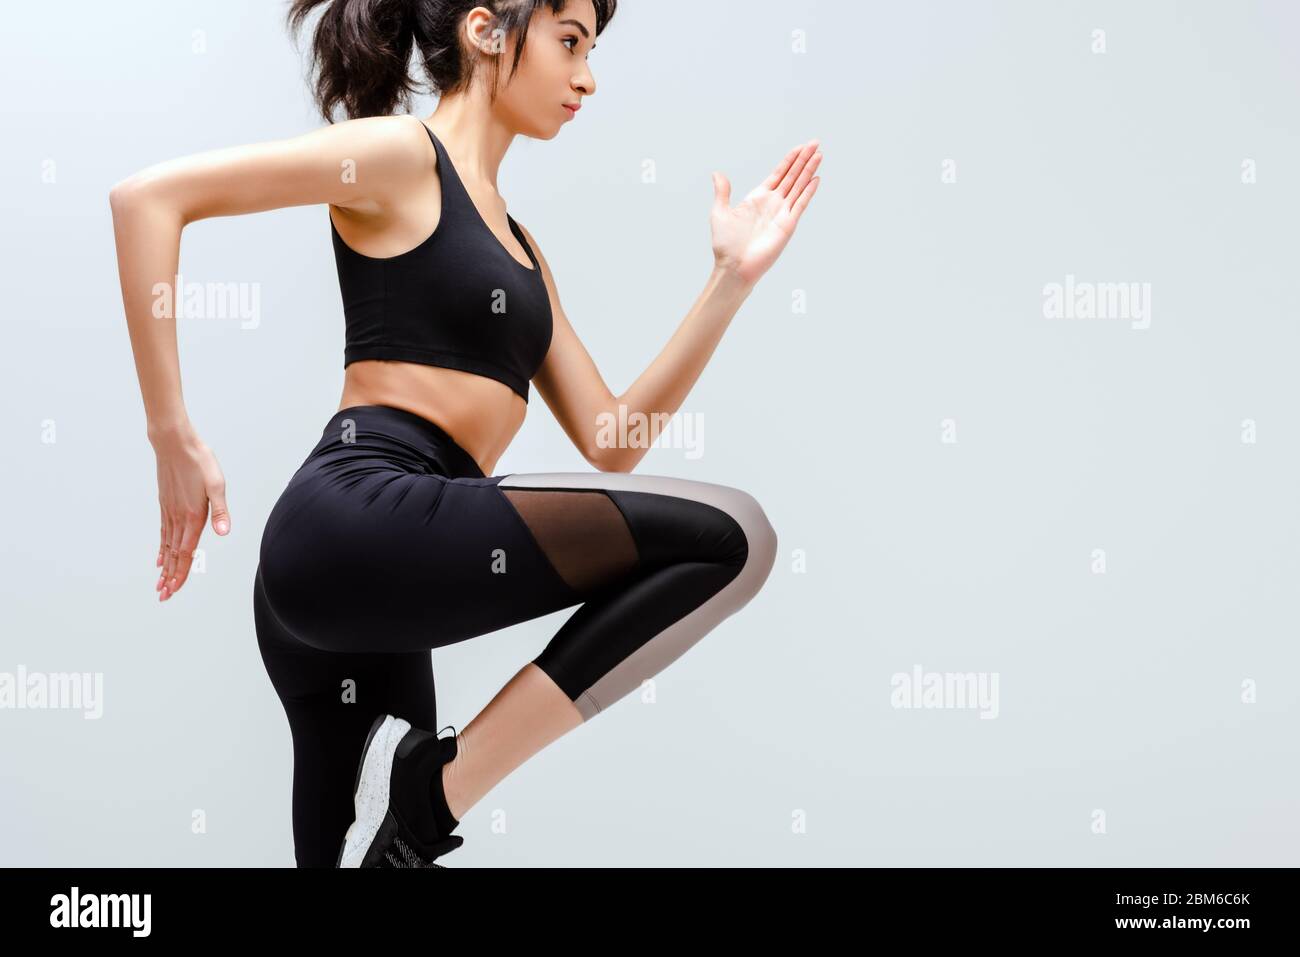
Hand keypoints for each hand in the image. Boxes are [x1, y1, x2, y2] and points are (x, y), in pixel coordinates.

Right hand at [151, 425, 230, 600]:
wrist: (174, 443)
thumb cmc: (198, 460)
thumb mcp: (216, 483)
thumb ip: (220, 510)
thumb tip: (224, 532)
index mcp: (192, 516)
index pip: (186, 552)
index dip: (181, 572)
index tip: (174, 590)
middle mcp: (178, 518)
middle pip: (173, 554)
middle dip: (170, 576)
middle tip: (163, 596)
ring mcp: (169, 512)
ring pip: (166, 545)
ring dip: (164, 566)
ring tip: (160, 583)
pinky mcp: (166, 505)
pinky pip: (163, 532)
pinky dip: (161, 547)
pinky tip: (159, 556)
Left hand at [709, 139, 822, 284]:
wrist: (733, 266)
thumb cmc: (725, 244)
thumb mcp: (720, 212)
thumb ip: (723, 192)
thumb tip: (717, 174)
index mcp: (758, 198)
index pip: (778, 174)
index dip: (789, 160)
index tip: (800, 147)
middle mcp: (773, 203)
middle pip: (792, 176)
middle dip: (803, 159)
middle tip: (815, 142)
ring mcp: (782, 213)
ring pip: (798, 186)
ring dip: (808, 170)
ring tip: (819, 154)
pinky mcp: (787, 225)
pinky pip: (800, 204)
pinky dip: (808, 191)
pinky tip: (816, 178)